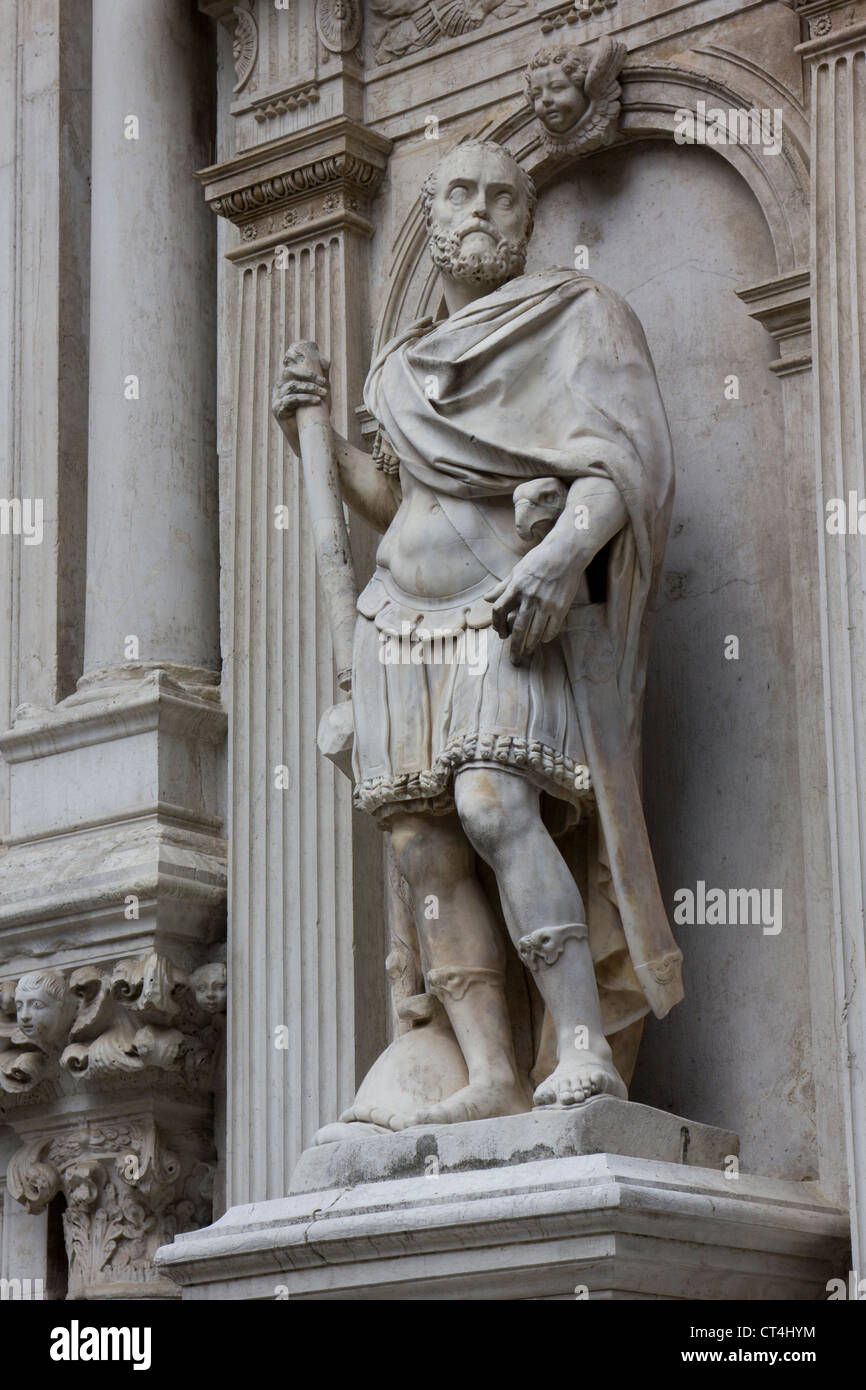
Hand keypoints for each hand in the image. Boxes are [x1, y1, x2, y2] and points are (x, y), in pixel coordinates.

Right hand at [271, 341, 329, 453]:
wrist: (311, 435)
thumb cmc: (315, 413)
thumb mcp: (319, 391)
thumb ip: (321, 375)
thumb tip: (324, 359)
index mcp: (286, 382)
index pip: (292, 369)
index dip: (307, 371)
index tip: (324, 379)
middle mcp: (278, 389)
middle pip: (288, 374)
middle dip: (308, 377)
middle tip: (324, 383)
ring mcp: (276, 400)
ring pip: (291, 387)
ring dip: (309, 388)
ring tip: (323, 394)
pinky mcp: (278, 411)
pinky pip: (290, 400)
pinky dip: (304, 399)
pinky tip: (316, 401)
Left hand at [485, 537, 583, 665]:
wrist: (566, 553)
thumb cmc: (539, 560)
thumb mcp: (517, 570)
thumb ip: (502, 587)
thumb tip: (487, 599)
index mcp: (516, 587)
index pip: (499, 610)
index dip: (497, 624)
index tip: (500, 633)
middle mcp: (530, 597)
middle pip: (518, 628)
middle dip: (515, 647)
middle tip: (514, 660)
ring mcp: (546, 603)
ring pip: (535, 632)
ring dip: (530, 645)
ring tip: (527, 652)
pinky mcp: (561, 607)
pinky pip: (552, 629)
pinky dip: (545, 637)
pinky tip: (542, 639)